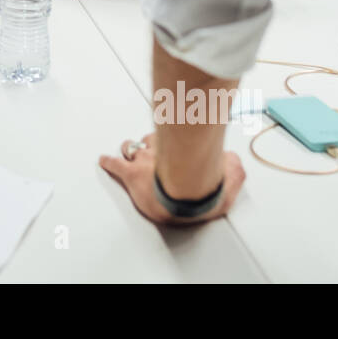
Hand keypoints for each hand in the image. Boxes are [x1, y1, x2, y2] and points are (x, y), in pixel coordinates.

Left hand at [99, 133, 245, 224]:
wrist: (187, 197)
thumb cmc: (206, 189)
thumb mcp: (233, 176)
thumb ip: (232, 168)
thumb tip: (231, 161)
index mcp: (184, 154)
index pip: (176, 142)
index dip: (175, 144)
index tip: (177, 143)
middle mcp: (164, 153)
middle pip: (151, 141)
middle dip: (150, 144)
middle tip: (151, 147)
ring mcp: (145, 163)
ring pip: (132, 149)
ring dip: (131, 150)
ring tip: (128, 151)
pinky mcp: (132, 175)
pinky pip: (115, 165)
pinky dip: (109, 162)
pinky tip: (104, 161)